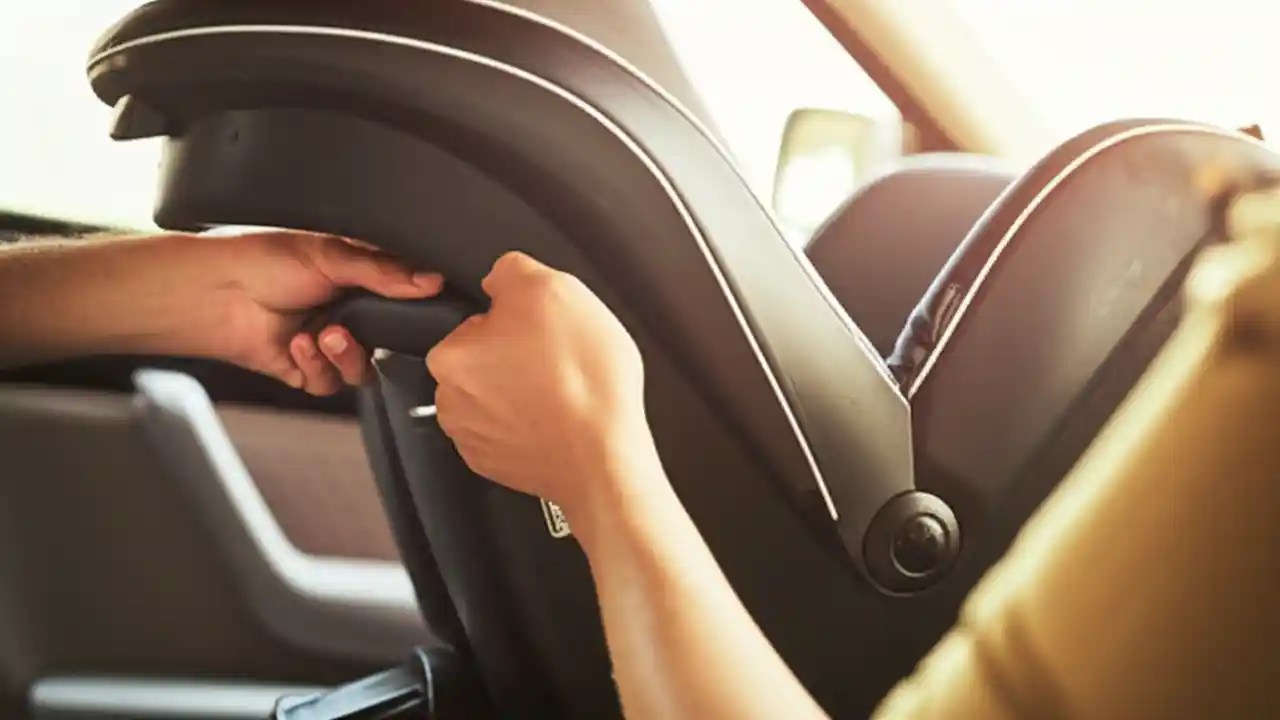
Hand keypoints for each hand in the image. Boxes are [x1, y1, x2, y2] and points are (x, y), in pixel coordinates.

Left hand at [203, 230, 442, 394]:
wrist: (215, 293)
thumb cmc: (262, 261)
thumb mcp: (333, 255)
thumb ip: (385, 271)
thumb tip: (431, 279)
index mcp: (356, 281)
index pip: (401, 300)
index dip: (411, 308)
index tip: (418, 306)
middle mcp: (346, 314)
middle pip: (387, 342)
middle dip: (377, 338)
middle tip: (358, 324)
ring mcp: (326, 345)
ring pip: (361, 369)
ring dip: (345, 355)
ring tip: (326, 335)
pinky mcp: (305, 371)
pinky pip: (329, 383)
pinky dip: (316, 366)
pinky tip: (299, 345)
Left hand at [427, 252, 652, 513]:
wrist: (604, 458)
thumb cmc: (582, 382)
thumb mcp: (552, 288)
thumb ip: (511, 270)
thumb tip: (500, 276)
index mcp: (450, 355)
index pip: (478, 319)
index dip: (518, 319)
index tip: (544, 331)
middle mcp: (451, 400)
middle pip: (487, 359)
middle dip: (520, 355)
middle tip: (559, 358)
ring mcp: (476, 437)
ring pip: (501, 396)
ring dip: (527, 389)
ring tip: (565, 390)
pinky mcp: (500, 464)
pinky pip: (514, 430)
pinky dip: (535, 422)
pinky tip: (562, 416)